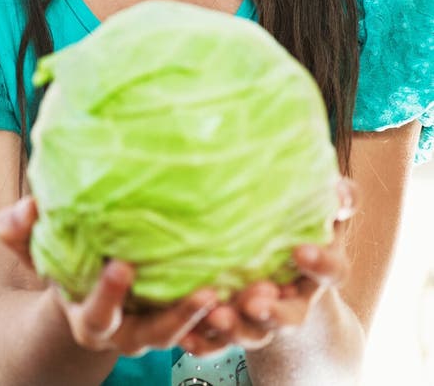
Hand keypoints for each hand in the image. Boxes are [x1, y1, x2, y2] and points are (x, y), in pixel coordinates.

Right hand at [0, 178, 357, 357]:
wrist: (81, 306)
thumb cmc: (60, 269)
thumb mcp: (35, 255)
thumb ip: (20, 234)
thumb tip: (16, 212)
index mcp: (91, 316)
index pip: (100, 312)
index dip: (110, 293)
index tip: (123, 266)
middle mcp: (129, 330)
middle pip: (160, 332)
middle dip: (184, 316)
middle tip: (210, 292)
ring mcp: (160, 325)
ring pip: (197, 329)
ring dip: (225, 317)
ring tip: (254, 293)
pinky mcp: (187, 313)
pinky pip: (216, 315)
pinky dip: (240, 303)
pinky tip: (271, 273)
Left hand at [183, 176, 358, 354]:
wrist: (280, 268)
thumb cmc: (300, 228)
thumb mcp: (321, 211)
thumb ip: (337, 199)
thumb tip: (341, 189)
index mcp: (319, 271)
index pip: (332, 272)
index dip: (320, 264)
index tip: (300, 251)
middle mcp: (294, 301)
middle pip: (290, 317)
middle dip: (273, 313)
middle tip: (253, 303)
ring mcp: (263, 317)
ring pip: (254, 332)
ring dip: (236, 328)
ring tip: (217, 315)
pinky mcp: (233, 325)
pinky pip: (219, 341)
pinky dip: (204, 341)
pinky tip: (188, 336)